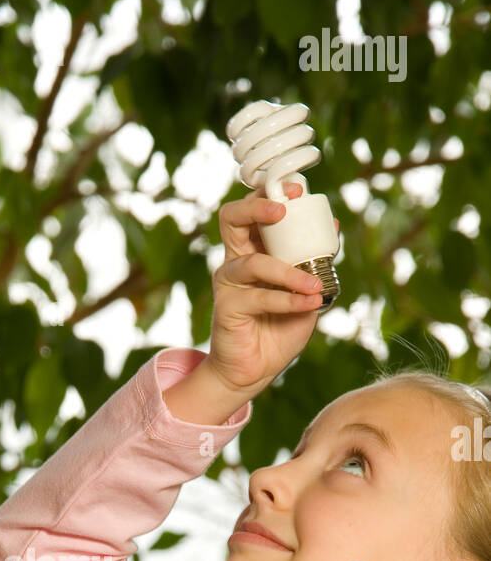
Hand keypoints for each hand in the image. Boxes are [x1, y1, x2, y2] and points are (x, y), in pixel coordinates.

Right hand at [207, 183, 340, 402]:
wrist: (257, 370)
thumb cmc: (280, 327)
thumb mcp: (306, 289)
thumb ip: (315, 260)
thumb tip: (332, 226)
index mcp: (253, 250)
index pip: (253, 210)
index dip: (270, 194)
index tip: (298, 190)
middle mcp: (236, 261)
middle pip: (231, 218)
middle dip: (257, 208)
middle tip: (283, 211)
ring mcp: (228, 284)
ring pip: (254, 262)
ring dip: (290, 272)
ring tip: (317, 285)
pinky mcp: (227, 307)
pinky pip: (261, 297)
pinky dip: (289, 300)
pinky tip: (311, 303)